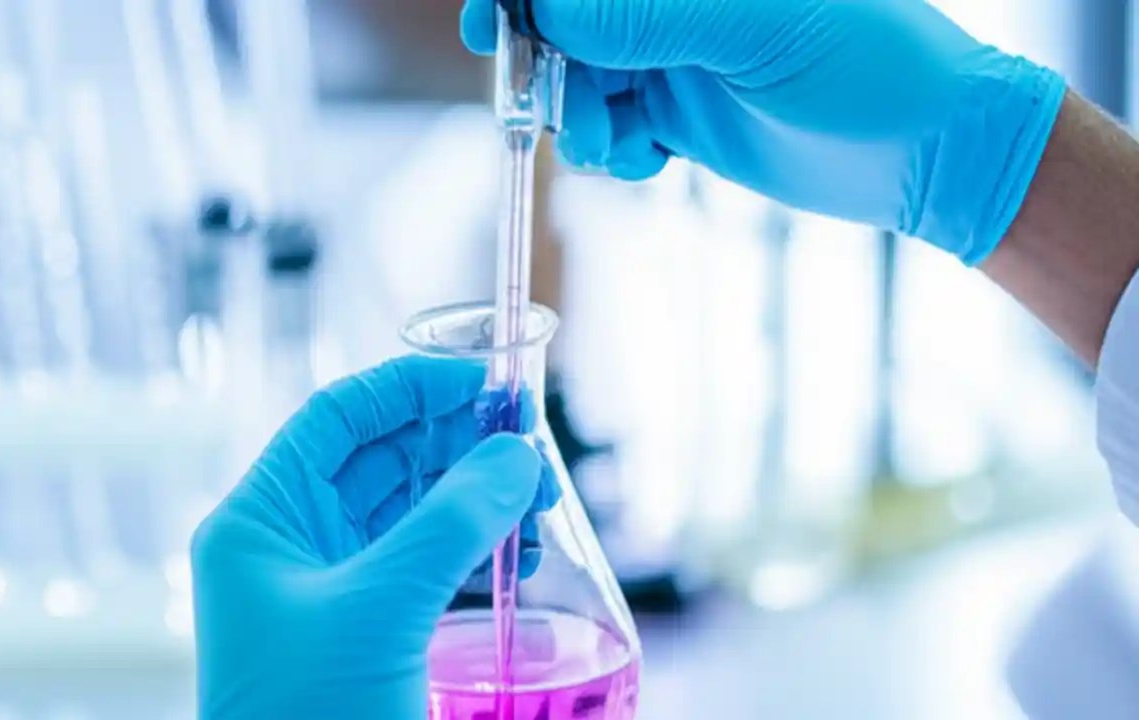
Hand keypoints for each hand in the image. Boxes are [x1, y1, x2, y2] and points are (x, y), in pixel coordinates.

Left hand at [190, 358, 543, 718]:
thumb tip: (513, 457)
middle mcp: (289, 548)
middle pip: (379, 460)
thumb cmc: (308, 719)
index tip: (482, 379)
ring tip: (533, 498)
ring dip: (472, 495)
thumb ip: (450, 523)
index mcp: (260, 523)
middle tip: (525, 440)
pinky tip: (516, 547)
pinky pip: (424, 564)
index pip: (335, 419)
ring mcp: (328, 593)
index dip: (408, 388)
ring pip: (409, 512)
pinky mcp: (368, 634)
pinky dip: (472, 546)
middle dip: (455, 444)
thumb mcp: (381, 609)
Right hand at [462, 0, 1066, 264]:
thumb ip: (653, 15)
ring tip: (621, 144)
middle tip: (538, 101)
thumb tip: (554, 17)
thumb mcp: (760, 28)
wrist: (925, 152)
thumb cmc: (871, 64)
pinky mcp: (679, 111)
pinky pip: (611, 127)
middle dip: (544, 62)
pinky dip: (614, 150)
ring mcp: (674, 54)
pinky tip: (653, 160)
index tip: (496, 26)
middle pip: (568, 20)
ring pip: (579, 79)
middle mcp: (677, 4)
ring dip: (580, 118)